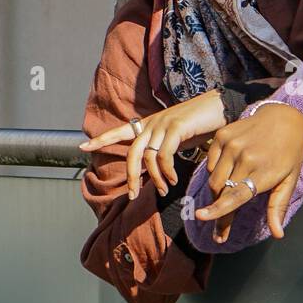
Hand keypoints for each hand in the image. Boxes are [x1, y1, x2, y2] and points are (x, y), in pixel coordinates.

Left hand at [79, 89, 226, 199]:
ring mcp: (163, 124)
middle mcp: (152, 123)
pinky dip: (167, 171)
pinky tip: (173, 180)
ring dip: (155, 179)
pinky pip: (164, 155)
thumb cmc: (202, 123)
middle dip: (131, 177)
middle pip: (132, 153)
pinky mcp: (175, 128)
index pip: (120, 131)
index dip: (101, 139)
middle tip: (131, 195)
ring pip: (148, 158)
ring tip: (163, 191)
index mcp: (150, 124)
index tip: (82, 147)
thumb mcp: (179, 137)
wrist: (220, 106)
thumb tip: (158, 167)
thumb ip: (165, 148)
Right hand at [194, 104, 302, 241]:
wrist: (283, 117)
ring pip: (213, 180)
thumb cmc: (289, 153)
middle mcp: (245, 156)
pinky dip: (216, 172)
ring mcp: (232, 144)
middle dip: (218, 212)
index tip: (202, 217)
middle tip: (221, 230)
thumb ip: (278, 207)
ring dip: (218, 192)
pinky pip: (210, 164)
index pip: (236, 195)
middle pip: (221, 192)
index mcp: (263, 171)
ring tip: (233, 189)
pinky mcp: (222, 136)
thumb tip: (278, 235)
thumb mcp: (289, 180)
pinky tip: (231, 169)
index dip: (219, 209)